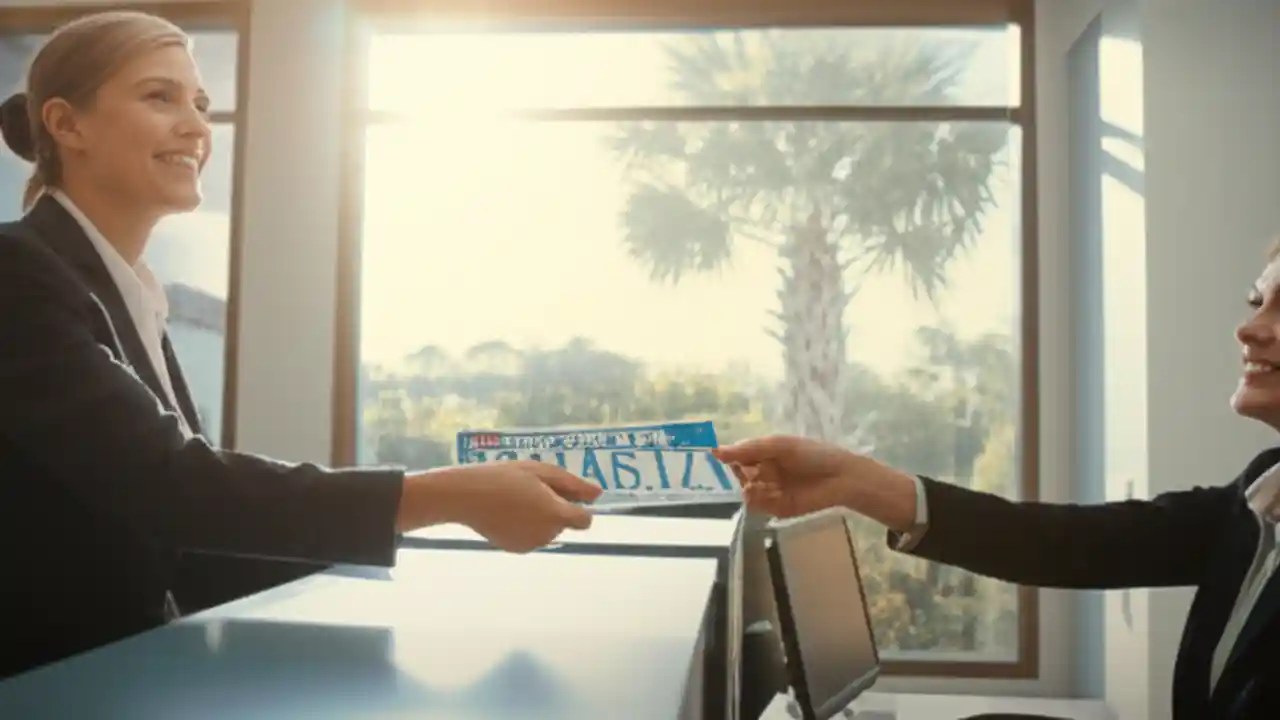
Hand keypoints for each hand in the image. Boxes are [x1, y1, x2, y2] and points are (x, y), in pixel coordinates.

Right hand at [400, 461, 602, 552]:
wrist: (467, 496)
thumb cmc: (505, 477)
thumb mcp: (541, 472)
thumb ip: (573, 485)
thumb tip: (598, 495)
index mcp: (557, 515)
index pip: (585, 520)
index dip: (578, 507)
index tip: (564, 494)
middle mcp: (548, 535)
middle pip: (564, 523)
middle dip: (555, 508)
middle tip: (531, 489)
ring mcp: (531, 544)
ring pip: (547, 530)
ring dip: (540, 518)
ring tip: (517, 498)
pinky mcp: (516, 549)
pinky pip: (531, 537)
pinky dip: (526, 526)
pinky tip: (508, 512)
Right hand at [713, 435, 916, 530]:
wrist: (840, 478)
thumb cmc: (812, 454)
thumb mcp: (779, 446)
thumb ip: (748, 449)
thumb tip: (716, 451)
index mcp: (765, 454)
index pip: (738, 456)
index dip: (728, 458)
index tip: (715, 458)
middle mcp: (764, 473)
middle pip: (738, 476)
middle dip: (739, 475)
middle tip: (747, 473)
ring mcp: (770, 492)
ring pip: (746, 492)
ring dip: (750, 488)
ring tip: (762, 484)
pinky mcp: (777, 509)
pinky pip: (758, 506)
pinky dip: (760, 500)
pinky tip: (771, 493)